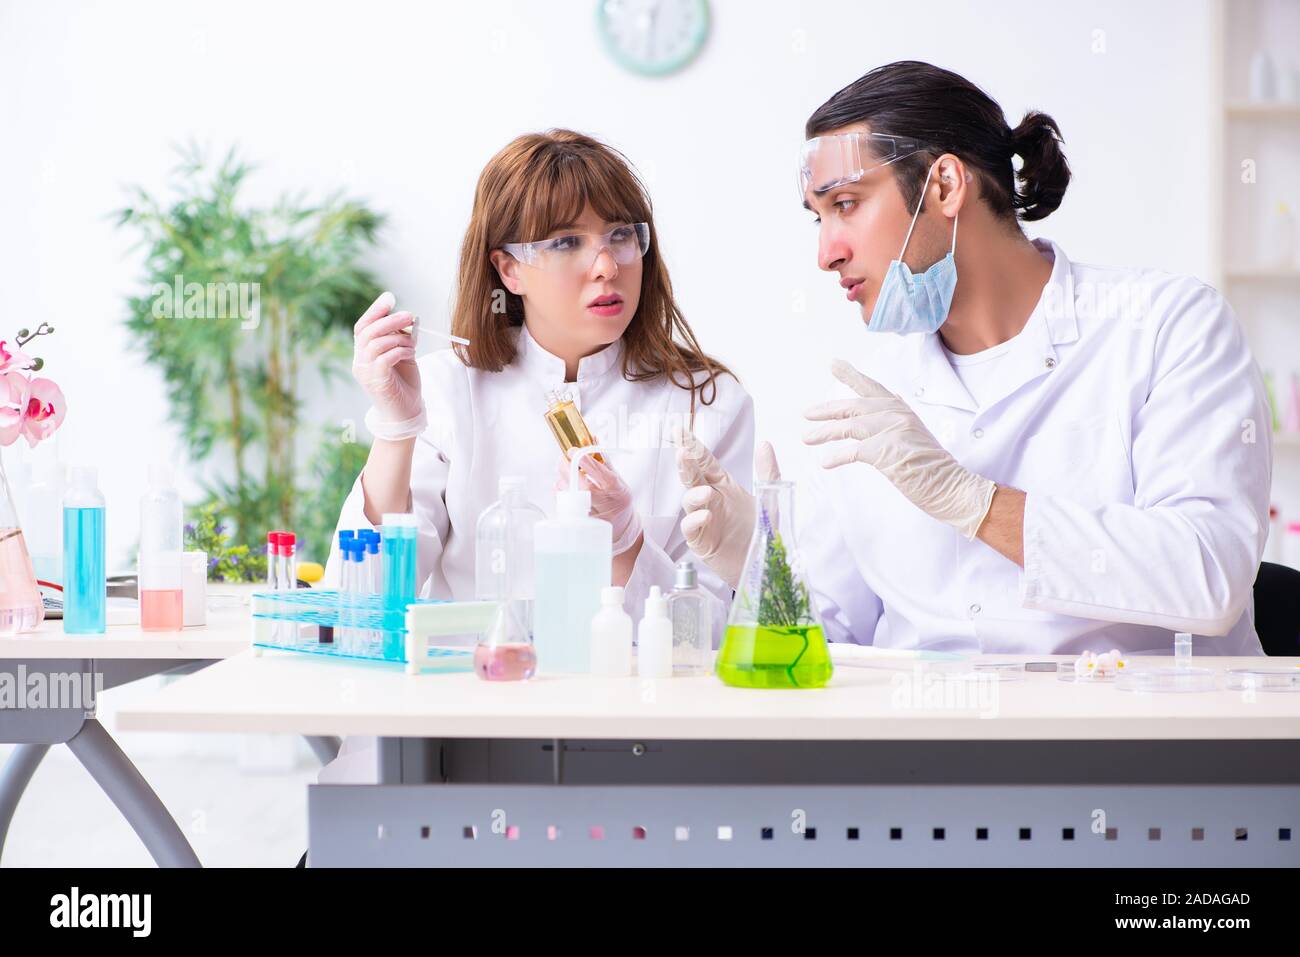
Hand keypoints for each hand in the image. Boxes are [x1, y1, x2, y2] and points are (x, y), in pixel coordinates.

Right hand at [352, 291, 423, 430]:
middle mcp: (359, 361)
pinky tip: (411, 353)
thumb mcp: (403, 355)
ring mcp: (365, 372)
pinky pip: (384, 358)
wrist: (405, 413)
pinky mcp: (376, 381)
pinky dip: (400, 351)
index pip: (362, 326)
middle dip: (390, 320)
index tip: (389, 298)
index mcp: (363, 353)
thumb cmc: (404, 384)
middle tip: (409, 316)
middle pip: (368, 332)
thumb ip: (401, 338)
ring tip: (413, 343)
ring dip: (398, 338)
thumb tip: (408, 317)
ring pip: (376, 343)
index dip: (374, 311)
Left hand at [556, 450, 642, 554]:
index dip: (585, 461)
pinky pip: (566, 507)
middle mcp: (607, 504)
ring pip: (572, 497)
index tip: (572, 451)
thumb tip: (591, 437)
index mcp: (617, 489)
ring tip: (563, 473)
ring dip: (562, 481)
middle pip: (583, 486)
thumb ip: (602, 459)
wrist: (622, 526)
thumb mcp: (617, 478)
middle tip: (562, 460)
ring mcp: (595, 516)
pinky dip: (560, 494)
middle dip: (568, 470)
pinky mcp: (583, 524)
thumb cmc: (617, 498)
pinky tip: (562, 486)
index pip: (601, 474)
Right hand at [675, 430, 779, 588]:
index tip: (679, 431)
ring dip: (694, 495)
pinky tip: (705, 517)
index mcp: (723, 486)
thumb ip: (768, 472)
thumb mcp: (770, 499)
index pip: (704, 462)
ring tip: (706, 493)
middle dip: (685, 465)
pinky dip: (695, 521)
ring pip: (689, 501)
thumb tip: (765, 444)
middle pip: (692, 478)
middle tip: (682, 452)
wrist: (763, 565)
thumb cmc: (762, 531)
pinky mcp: (701, 542)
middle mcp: (710, 500)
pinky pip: (691, 528)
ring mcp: (703, 520)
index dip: (693, 446)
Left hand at [802, 359, 995, 539]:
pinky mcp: (888, 450)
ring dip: (825, 433)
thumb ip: (898, 420)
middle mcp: (897, 415)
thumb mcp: (914, 435)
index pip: (872, 388)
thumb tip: (889, 403)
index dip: (851, 375)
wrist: (953, 487)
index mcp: (902, 410)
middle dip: (827, 409)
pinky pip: (854, 451)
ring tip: (807, 438)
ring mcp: (893, 430)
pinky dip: (837, 456)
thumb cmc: (932, 468)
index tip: (833, 364)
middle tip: (807, 413)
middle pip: (854, 405)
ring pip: (850, 426)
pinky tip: (825, 462)